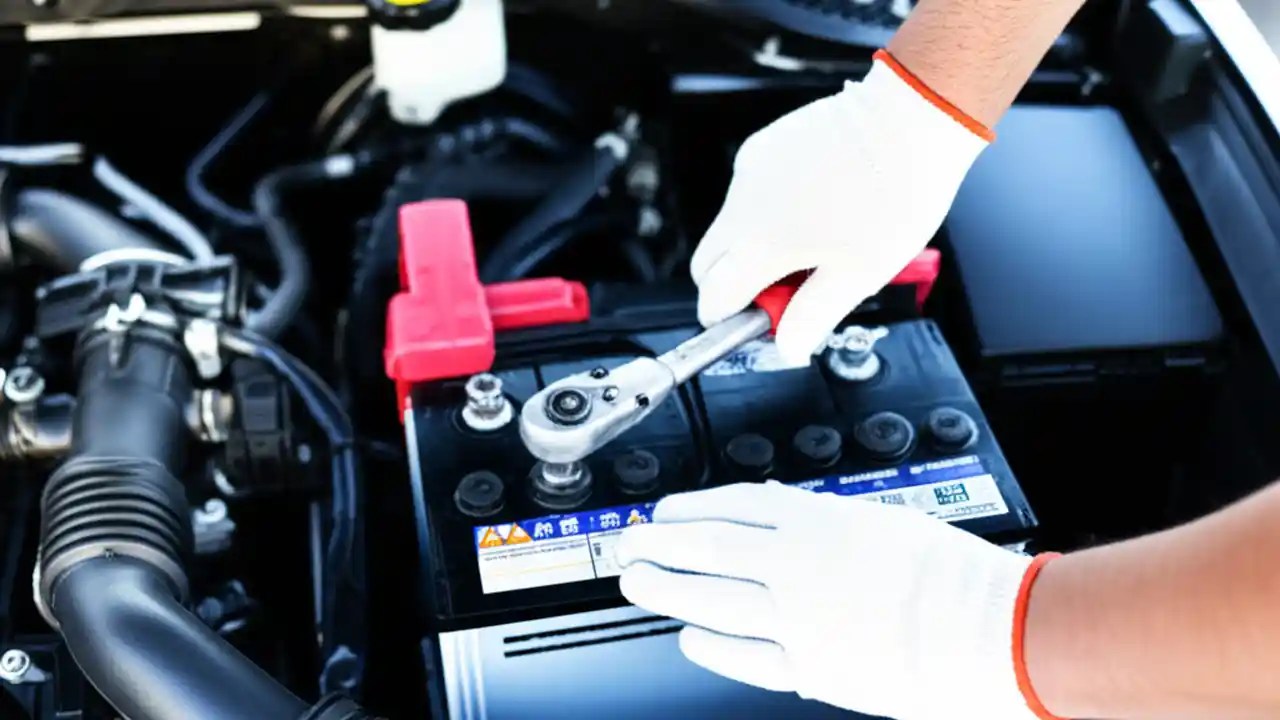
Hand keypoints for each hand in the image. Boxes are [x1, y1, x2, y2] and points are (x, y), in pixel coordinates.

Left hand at [615, 482, 1046, 719]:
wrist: (992, 628)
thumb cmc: (952, 573)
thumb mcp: (880, 522)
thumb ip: (824, 526)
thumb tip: (779, 527)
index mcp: (819, 521)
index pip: (731, 506)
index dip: (688, 508)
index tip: (664, 511)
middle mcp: (798, 565)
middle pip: (707, 548)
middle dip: (660, 544)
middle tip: (629, 544)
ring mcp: (800, 618)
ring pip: (712, 599)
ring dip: (667, 589)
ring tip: (639, 582)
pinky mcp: (812, 667)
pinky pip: (745, 656)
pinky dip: (711, 646)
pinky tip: (689, 638)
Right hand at [691, 52, 990, 364]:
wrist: (910, 116)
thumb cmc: (894, 191)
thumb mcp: (860, 274)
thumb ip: (812, 317)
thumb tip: (787, 347)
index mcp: (761, 243)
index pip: (713, 297)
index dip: (731, 321)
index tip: (764, 323)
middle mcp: (743, 204)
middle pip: (709, 263)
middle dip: (736, 285)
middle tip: (790, 290)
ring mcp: (750, 171)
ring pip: (731, 227)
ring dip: (757, 245)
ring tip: (818, 240)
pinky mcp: (763, 146)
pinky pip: (749, 192)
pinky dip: (769, 210)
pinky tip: (817, 205)